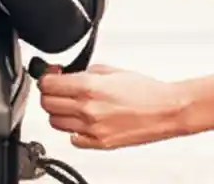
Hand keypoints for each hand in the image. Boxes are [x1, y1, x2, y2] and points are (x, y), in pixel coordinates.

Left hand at [37, 64, 191, 149]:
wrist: (167, 110)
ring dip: (59, 112)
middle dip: (50, 94)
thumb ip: (87, 72)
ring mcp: (92, 129)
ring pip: (56, 123)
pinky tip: (83, 121)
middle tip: (59, 89)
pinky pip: (73, 139)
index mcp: (89, 87)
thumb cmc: (147, 90)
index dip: (46, 77)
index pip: (48, 84)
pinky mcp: (100, 143)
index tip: (51, 76)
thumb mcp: (113, 70)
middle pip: (47, 104)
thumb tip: (70, 74)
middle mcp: (87, 109)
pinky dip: (73, 130)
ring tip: (71, 105)